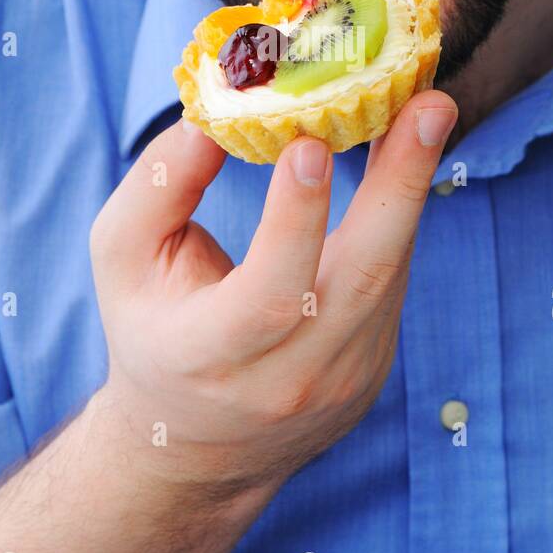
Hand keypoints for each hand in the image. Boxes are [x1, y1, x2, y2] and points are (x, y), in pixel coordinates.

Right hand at [89, 92, 457, 493]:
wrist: (198, 445)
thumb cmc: (153, 329)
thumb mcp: (123, 259)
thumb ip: (159, 185)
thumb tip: (216, 118)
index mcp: (213, 357)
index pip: (269, 297)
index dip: (293, 222)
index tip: (310, 144)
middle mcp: (289, 379)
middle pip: (362, 283)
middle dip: (400, 185)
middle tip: (428, 106)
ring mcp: (344, 378)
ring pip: (390, 272)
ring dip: (412, 184)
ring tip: (426, 109)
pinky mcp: (375, 364)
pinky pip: (393, 277)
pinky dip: (400, 212)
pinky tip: (406, 153)